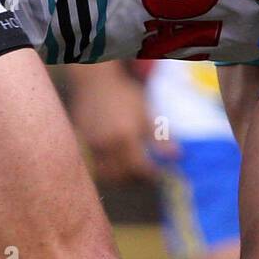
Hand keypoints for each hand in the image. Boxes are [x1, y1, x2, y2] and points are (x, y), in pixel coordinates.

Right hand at [65, 61, 157, 183]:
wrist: (96, 82)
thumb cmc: (124, 95)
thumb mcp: (146, 113)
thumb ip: (160, 137)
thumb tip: (177, 155)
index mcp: (125, 136)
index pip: (138, 167)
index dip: (149, 172)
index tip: (156, 171)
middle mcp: (106, 143)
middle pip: (120, 174)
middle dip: (133, 176)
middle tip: (142, 170)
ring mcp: (91, 145)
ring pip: (105, 172)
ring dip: (117, 175)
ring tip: (127, 166)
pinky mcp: (81, 144)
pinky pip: (93, 164)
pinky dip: (104, 167)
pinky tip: (112, 159)